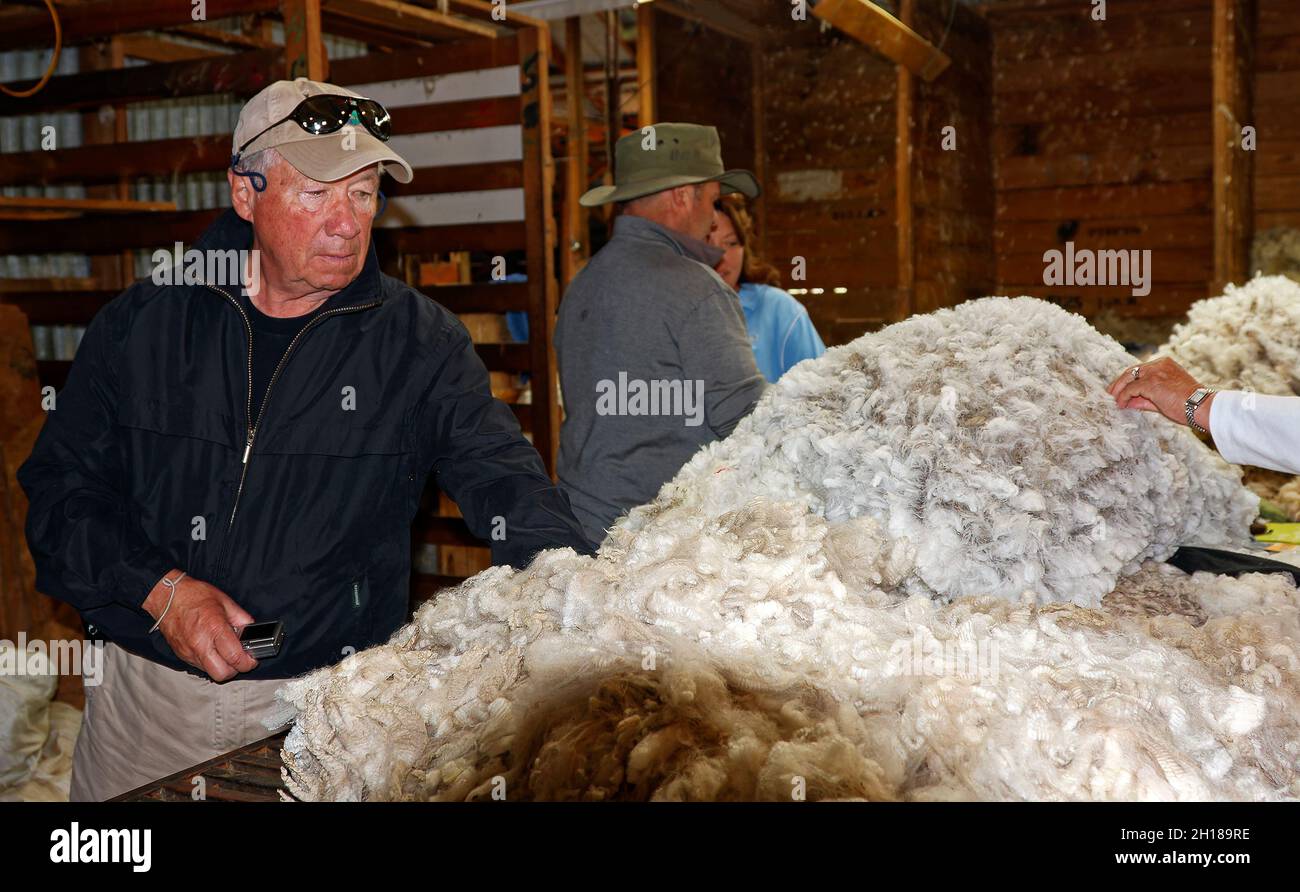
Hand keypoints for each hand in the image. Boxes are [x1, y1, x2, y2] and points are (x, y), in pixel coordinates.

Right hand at [143, 571, 257, 680]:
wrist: (167, 596)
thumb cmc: (194, 596)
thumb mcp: (225, 602)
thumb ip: (242, 619)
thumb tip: (251, 631)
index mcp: (215, 628)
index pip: (235, 658)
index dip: (248, 662)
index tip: (252, 659)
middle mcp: (200, 644)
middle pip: (222, 674)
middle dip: (235, 670)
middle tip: (239, 659)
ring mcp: (189, 652)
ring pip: (210, 672)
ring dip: (221, 667)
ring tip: (225, 652)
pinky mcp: (181, 655)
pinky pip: (199, 666)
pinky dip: (209, 662)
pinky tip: (212, 649)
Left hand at [1106, 356, 1211, 429]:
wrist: (1201, 406)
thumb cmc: (1187, 405)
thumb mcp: (1163, 398)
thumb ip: (1145, 398)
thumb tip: (1128, 402)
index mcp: (1164, 364)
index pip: (1140, 370)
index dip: (1127, 380)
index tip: (1118, 390)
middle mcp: (1158, 364)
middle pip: (1131, 371)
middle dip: (1118, 383)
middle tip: (1110, 394)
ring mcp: (1155, 372)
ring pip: (1128, 378)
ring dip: (1118, 390)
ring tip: (1114, 401)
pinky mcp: (1151, 383)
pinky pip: (1130, 389)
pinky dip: (1123, 397)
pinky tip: (1122, 405)